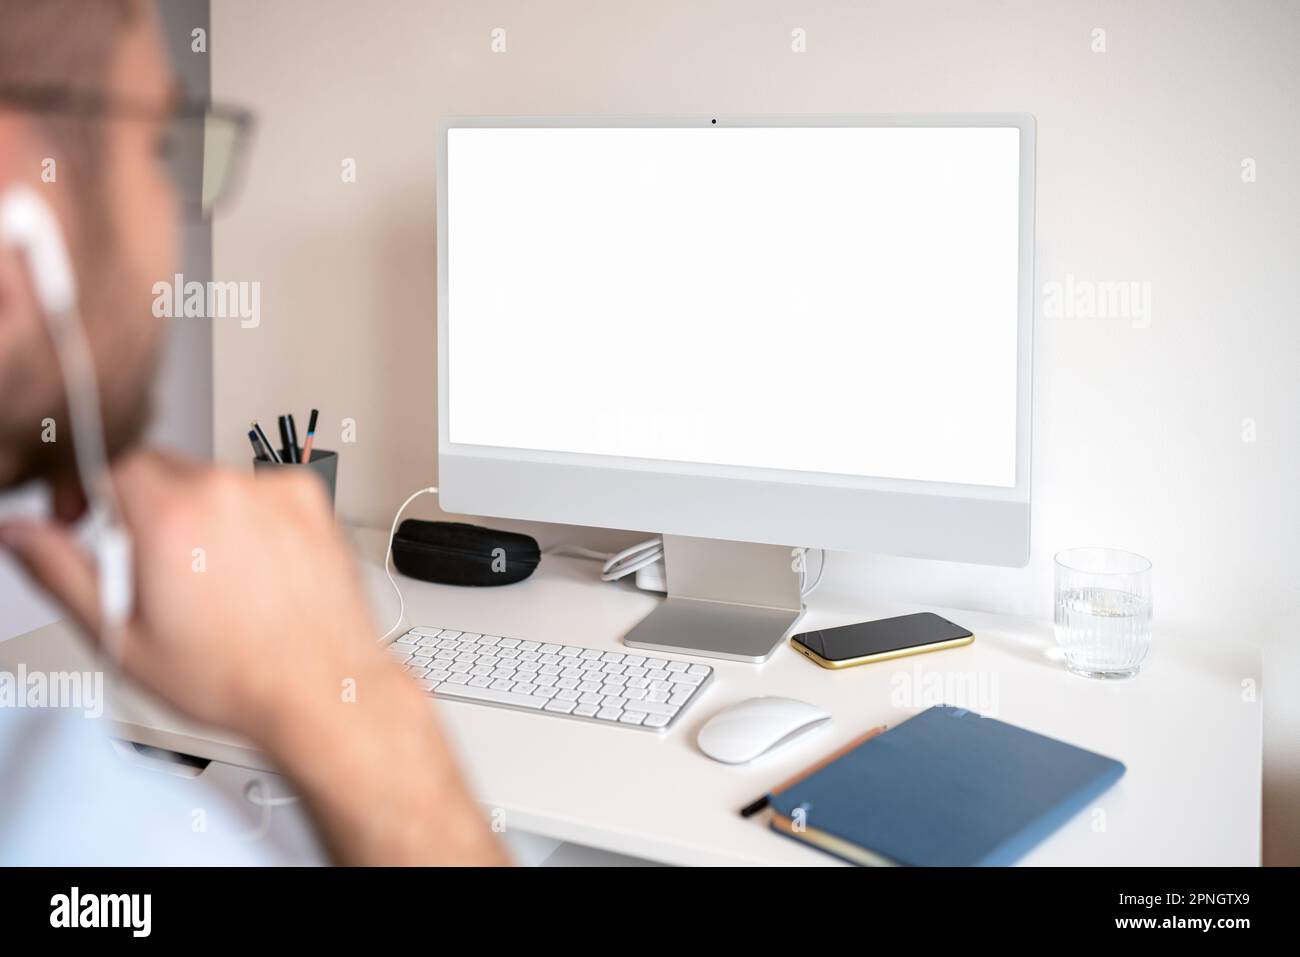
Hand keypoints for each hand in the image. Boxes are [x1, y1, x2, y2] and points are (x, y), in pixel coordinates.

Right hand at [0, 449, 388, 740]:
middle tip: (157, 569)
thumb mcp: (123, 638)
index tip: (86, 516)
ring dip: (199, 515)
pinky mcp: (311, 500)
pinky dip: (248, 519)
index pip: (108, 459)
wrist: (323, 690)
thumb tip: (19, 532)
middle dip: (145, 508)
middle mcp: (227, 491)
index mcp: (173, 517)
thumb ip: (61, 572)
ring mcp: (276, 492)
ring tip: (215, 580)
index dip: (88, 489)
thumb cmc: (235, 677)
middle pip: (160, 467)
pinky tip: (254, 570)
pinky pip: (259, 491)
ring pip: (211, 481)